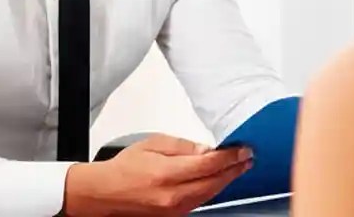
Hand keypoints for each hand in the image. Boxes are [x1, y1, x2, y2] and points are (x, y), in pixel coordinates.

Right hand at [62, 134, 252, 215]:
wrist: (106, 192)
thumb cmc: (126, 167)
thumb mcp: (154, 143)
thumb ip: (183, 146)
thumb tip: (206, 149)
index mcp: (167, 174)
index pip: (208, 164)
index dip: (229, 157)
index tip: (242, 149)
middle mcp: (172, 195)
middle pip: (214, 182)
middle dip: (234, 169)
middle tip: (248, 157)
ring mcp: (174, 209)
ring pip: (210, 194)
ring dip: (226, 180)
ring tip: (239, 167)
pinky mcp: (174, 215)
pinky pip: (200, 201)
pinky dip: (213, 189)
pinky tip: (219, 179)